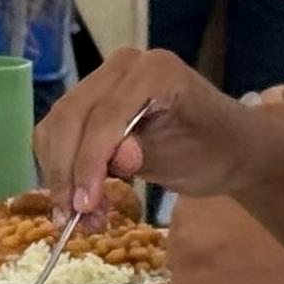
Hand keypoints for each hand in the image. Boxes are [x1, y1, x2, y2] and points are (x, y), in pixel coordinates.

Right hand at [34, 48, 283, 218]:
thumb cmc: (213, 151)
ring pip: (58, 124)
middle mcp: (122, 65)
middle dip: (67, 170)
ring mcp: (103, 79)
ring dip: (60, 172)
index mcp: (154, 70)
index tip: (82, 206)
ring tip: (77, 216)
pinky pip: (60, 131)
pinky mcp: (91, 100)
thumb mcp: (185, 158)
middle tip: (71, 218)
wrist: (225, 144)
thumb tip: (113, 160)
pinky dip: (61, 166)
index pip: (105, 115)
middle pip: (71, 116)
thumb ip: (145, 154)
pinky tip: (77, 198)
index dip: (88, 162)